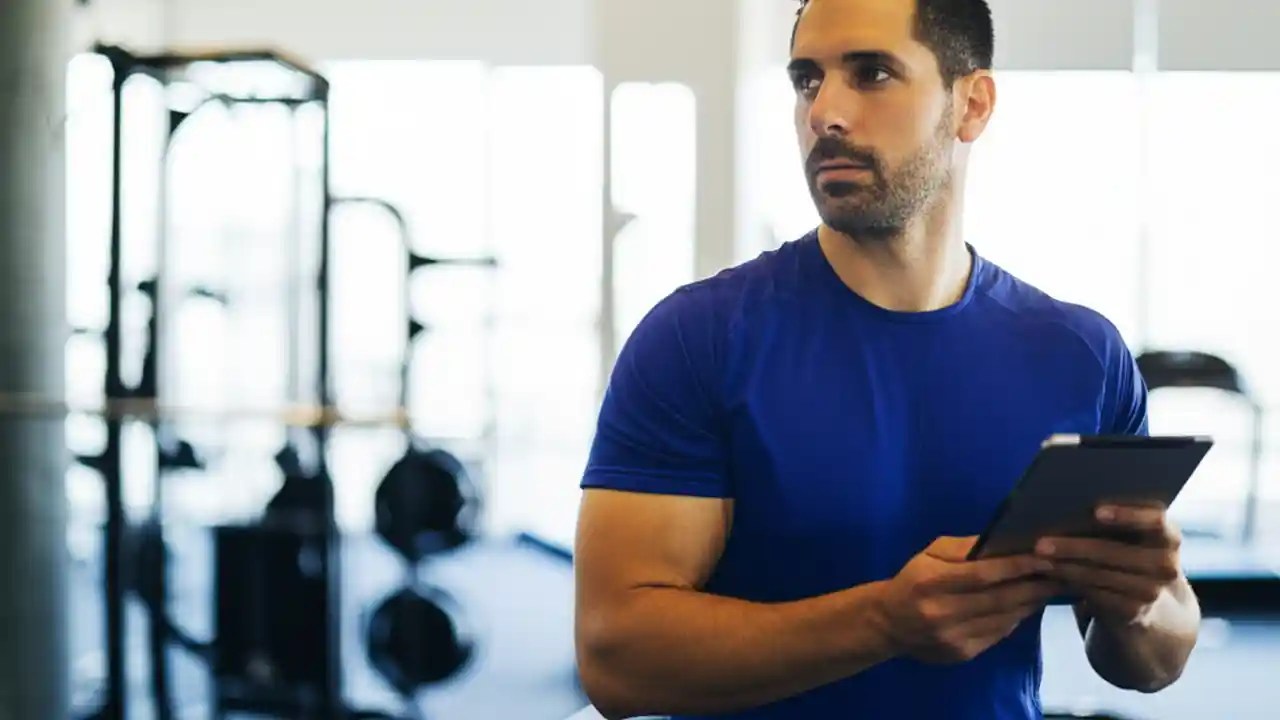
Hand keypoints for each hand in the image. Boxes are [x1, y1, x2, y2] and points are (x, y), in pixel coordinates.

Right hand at [879, 536, 1062, 663]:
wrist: (888, 624)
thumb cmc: (912, 581)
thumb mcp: (929, 554)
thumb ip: (963, 547)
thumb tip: (1002, 542)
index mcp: (932, 582)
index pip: (983, 574)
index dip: (1016, 566)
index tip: (1043, 557)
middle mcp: (943, 612)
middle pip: (1000, 599)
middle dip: (1034, 585)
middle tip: (1060, 573)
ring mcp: (954, 636)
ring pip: (1004, 618)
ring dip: (1031, 603)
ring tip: (1050, 587)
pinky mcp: (963, 653)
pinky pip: (998, 634)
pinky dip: (1016, 618)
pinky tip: (1027, 606)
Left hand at [1037, 504, 1182, 627]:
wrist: (1153, 608)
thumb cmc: (1130, 555)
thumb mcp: (1133, 538)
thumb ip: (1113, 519)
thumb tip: (1064, 498)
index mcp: (1169, 536)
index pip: (1156, 520)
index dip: (1127, 515)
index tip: (1096, 511)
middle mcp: (1167, 565)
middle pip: (1116, 552)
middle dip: (1074, 546)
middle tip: (1040, 542)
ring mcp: (1152, 592)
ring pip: (1100, 575)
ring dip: (1065, 566)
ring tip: (1037, 557)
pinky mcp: (1134, 613)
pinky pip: (1096, 594)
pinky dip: (1069, 583)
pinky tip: (1048, 574)